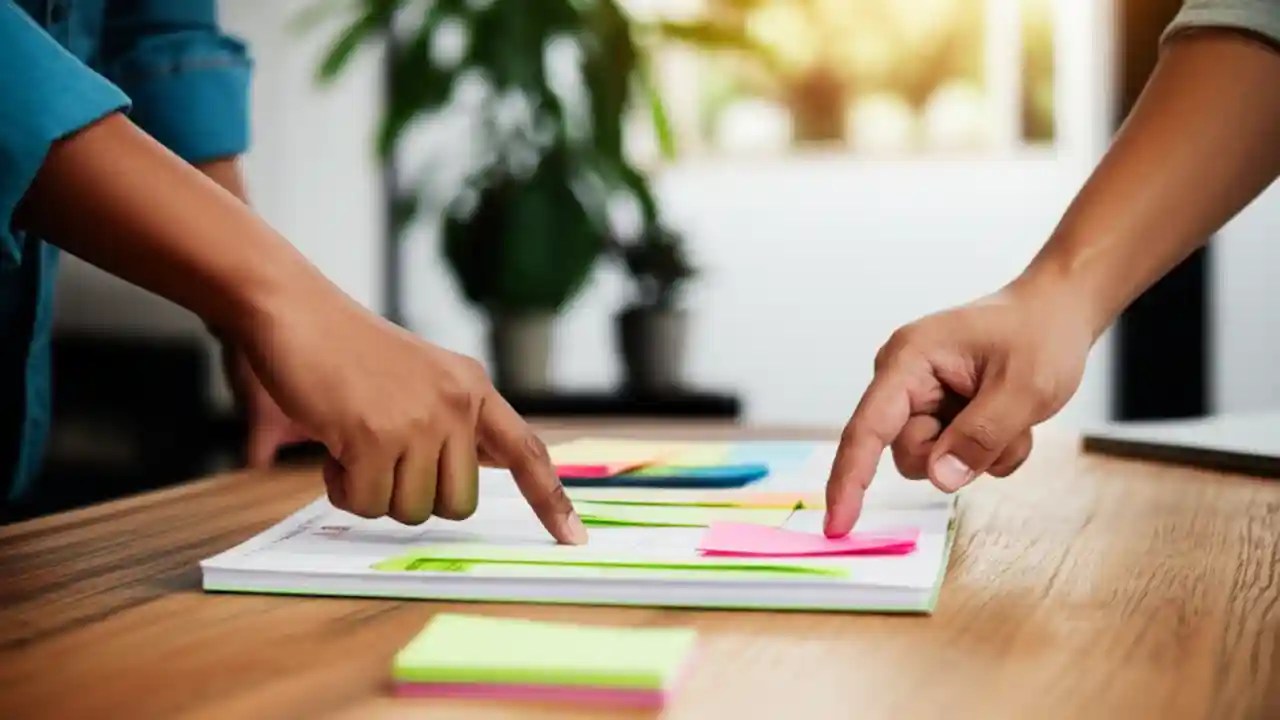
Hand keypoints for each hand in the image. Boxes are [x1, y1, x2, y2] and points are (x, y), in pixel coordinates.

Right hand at [233, 289, 586, 543]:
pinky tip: (333, 445)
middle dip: (416, 498)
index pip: (526, 451)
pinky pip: (366, 503)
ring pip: (411, 510)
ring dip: (373, 490)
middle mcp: (456, 404)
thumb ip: (452, 422)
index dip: (550, 498)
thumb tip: (479, 470)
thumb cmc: (347, 351)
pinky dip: (342, 488)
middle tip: (382, 460)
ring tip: (352, 440)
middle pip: (458, 504)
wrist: (296, 311)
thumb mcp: (421, 377)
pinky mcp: (375, 436)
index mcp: (472, 388)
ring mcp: (419, 420)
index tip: (573, 538)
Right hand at [824, 282, 1094, 536]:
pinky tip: (1010, 419)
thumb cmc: (1041, 334)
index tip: (837, 526)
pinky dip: (988, 450)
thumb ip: (979, 436)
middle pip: (908, 452)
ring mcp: (920, 395)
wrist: (1057, 310)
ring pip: (932, 459)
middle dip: (956, 454)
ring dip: (978, 453)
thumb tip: (939, 479)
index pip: (867, 429)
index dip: (849, 480)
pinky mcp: (938, 410)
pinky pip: (952, 456)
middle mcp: (903, 378)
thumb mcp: (1024, 388)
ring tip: (1012, 416)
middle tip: (1002, 423)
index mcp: (909, 360)